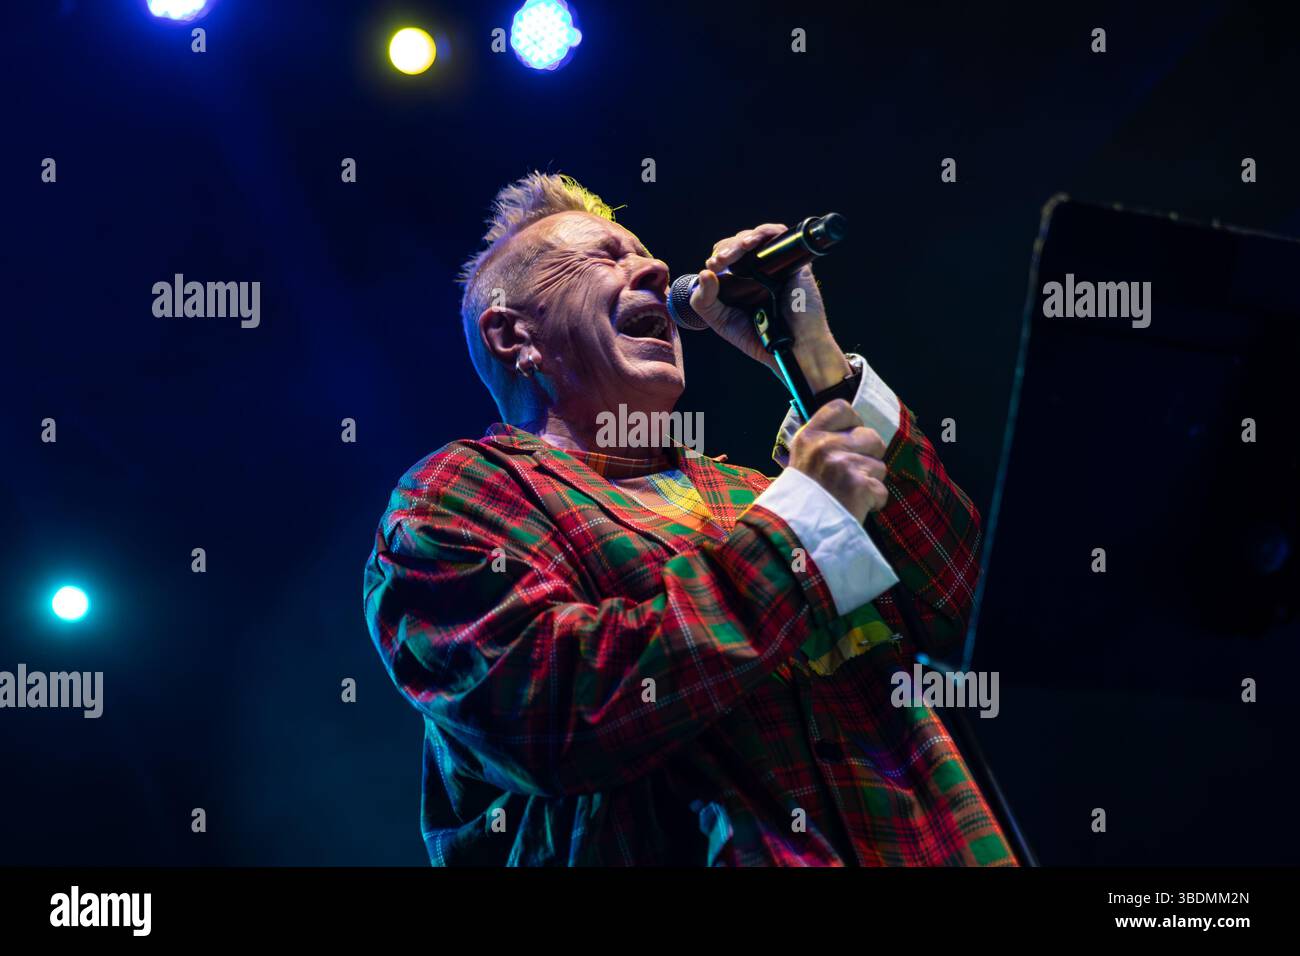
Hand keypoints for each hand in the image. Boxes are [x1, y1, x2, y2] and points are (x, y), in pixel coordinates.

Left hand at [688, 223, 851, 390]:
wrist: (790, 348)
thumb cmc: (760, 338)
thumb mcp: (722, 321)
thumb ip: (705, 301)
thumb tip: (704, 273)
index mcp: (743, 282)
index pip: (728, 257)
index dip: (719, 256)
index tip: (712, 265)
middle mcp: (760, 271)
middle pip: (740, 244)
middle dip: (727, 248)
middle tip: (718, 261)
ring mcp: (777, 265)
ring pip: (757, 238)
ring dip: (741, 240)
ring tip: (731, 254)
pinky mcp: (793, 262)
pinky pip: (780, 235)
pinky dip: (764, 232)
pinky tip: (751, 243)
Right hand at [788, 399, 887, 523]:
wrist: (797, 531)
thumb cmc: (802, 496)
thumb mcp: (801, 460)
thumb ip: (822, 442)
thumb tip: (853, 430)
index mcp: (809, 436)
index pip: (841, 408)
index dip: (854, 421)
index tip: (852, 436)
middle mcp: (825, 446)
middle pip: (871, 437)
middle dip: (868, 456)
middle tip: (852, 473)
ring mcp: (843, 465)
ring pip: (880, 465)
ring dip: (870, 481)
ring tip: (850, 493)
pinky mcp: (860, 486)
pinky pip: (881, 490)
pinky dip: (873, 502)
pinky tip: (856, 506)